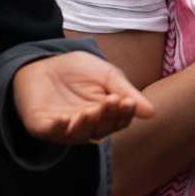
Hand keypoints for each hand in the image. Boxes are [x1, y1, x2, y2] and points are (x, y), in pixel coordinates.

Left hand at [12, 50, 154, 144]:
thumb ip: (126, 92)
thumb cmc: (80, 70)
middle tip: (112, 101)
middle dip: (107, 116)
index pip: (118, 121)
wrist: (46, 61)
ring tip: (92, 110)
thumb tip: (152, 113)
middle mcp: (86, 127)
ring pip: (79, 135)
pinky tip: (64, 119)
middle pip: (101, 130)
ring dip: (87, 124)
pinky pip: (51, 132)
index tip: (128, 101)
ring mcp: (64, 128)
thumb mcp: (107, 75)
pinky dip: (58, 128)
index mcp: (104, 116)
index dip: (124, 114)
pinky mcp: (42, 126)